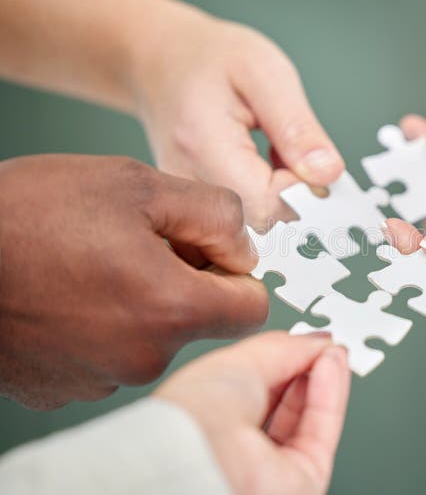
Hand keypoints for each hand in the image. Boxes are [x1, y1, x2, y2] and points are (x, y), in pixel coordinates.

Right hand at [0, 155, 268, 409]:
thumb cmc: (27, 215)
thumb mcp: (138, 185)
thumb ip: (214, 214)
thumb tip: (245, 247)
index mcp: (172, 309)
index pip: (252, 309)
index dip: (238, 273)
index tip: (210, 251)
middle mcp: (143, 357)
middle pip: (200, 322)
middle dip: (186, 282)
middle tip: (139, 242)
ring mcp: (100, 378)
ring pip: (154, 337)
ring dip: (142, 303)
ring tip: (93, 264)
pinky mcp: (63, 386)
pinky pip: (109, 354)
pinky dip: (103, 326)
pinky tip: (69, 293)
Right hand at [132, 9, 344, 227]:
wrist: (157, 60)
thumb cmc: (210, 58)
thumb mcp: (265, 72)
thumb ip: (297, 127)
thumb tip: (328, 175)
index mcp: (203, 146)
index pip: (266, 206)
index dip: (300, 190)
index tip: (303, 156)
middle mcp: (186, 184)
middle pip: (259, 226)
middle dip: (291, 197)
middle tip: (284, 150)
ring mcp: (184, 203)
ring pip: (251, 230)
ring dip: (277, 199)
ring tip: (267, 154)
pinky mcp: (191, 209)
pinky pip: (239, 225)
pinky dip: (262, 201)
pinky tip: (257, 168)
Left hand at [155, 332, 349, 494]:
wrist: (201, 460)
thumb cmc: (196, 417)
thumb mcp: (239, 361)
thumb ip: (284, 348)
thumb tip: (314, 341)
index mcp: (216, 417)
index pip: (260, 386)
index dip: (286, 358)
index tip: (306, 338)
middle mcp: (244, 444)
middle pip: (289, 401)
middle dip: (309, 367)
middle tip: (325, 342)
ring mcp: (275, 463)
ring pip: (312, 416)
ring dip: (325, 377)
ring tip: (332, 350)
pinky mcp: (305, 478)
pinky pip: (324, 429)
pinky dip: (331, 394)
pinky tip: (332, 365)